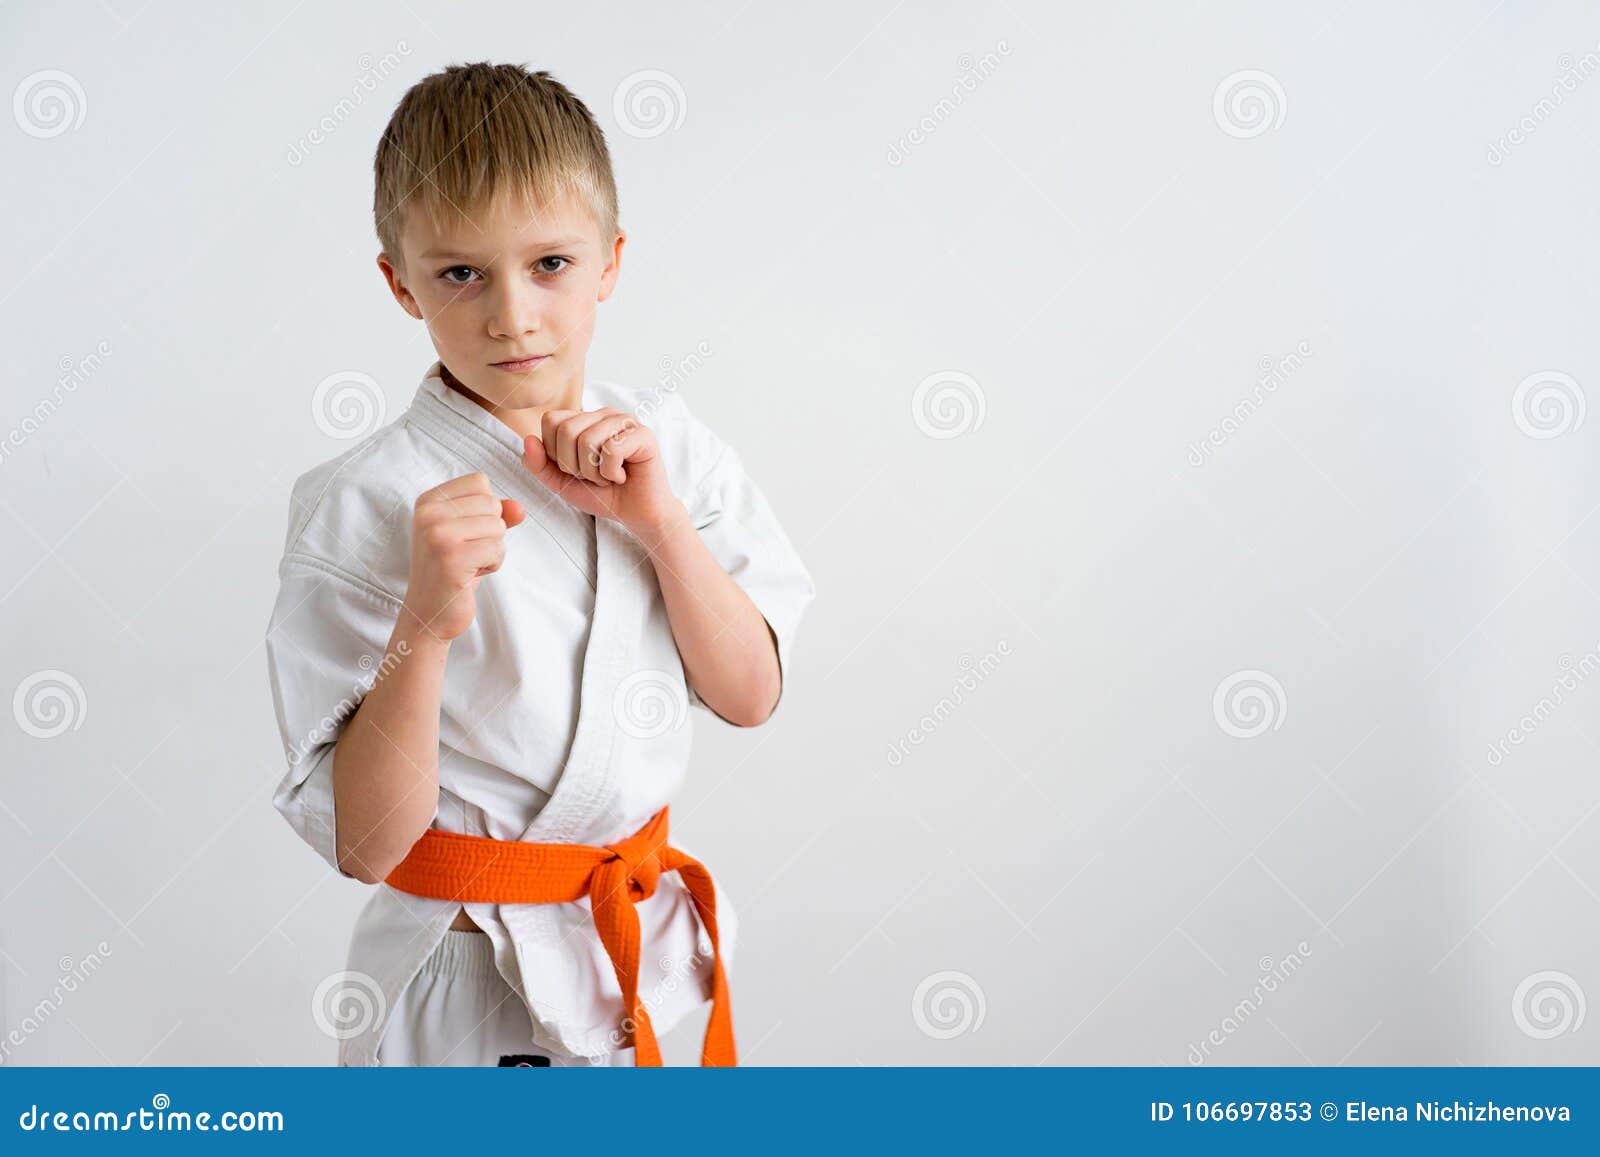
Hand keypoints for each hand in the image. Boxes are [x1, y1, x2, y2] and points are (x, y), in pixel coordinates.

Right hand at [400, 471, 524, 641]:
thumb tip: (520, 508)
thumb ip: (497, 515)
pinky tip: (469, 575)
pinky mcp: (451, 557)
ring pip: (498, 526)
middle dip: (491, 532)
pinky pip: (498, 549)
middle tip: (466, 553)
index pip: (480, 482)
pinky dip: (493, 564)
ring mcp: (437, 534)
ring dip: (492, 550)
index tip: (464, 534)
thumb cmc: (452, 570)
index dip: (485, 510)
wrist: (429, 613)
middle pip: (492, 504)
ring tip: (467, 564)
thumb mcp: (472, 535)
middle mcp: (428, 513)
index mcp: (428, 501)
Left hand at [522, 407, 685, 540]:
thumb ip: (539, 465)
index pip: (551, 420)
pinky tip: (622, 476)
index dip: (555, 453)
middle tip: (593, 476)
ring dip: (594, 472)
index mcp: (582, 419)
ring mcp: (624, 421)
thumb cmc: (602, 495)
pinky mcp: (643, 434)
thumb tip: (528, 439)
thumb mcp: (561, 483)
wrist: (635, 514)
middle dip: (574, 465)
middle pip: (567, 430)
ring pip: (587, 440)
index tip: (575, 469)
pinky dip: (611, 473)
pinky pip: (611, 450)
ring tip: (608, 477)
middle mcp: (602, 414)